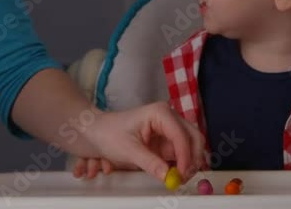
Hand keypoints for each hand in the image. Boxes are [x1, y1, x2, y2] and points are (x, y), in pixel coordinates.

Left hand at [81, 102, 206, 182]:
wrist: (97, 132)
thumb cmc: (109, 132)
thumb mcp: (128, 150)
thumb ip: (149, 163)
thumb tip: (167, 175)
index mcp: (160, 113)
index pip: (180, 134)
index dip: (185, 155)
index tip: (181, 173)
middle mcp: (169, 119)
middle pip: (193, 137)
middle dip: (193, 158)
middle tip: (184, 177)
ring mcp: (169, 131)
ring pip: (190, 147)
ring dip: (189, 163)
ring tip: (177, 178)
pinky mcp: (166, 143)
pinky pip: (181, 155)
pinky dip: (181, 166)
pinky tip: (173, 175)